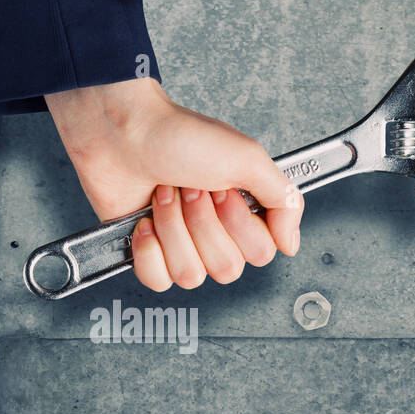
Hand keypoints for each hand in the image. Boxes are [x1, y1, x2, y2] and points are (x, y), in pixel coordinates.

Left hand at [44, 77, 302, 291]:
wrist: (123, 132)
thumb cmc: (180, 136)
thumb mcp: (248, 159)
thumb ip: (285, 202)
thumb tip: (291, 245)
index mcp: (243, 212)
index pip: (261, 254)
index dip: (238, 224)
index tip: (222, 189)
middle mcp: (215, 233)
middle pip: (226, 269)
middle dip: (202, 223)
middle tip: (190, 187)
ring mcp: (180, 245)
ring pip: (190, 276)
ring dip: (174, 229)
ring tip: (164, 194)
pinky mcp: (147, 253)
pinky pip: (158, 282)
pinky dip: (149, 249)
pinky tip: (144, 220)